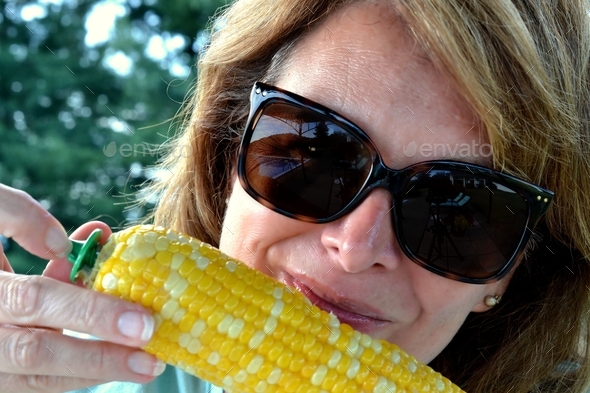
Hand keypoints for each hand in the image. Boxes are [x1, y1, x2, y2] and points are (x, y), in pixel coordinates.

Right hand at [0, 184, 163, 392]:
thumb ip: (18, 217)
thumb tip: (63, 245)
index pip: (35, 302)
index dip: (89, 312)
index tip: (141, 321)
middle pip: (36, 354)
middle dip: (98, 357)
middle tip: (151, 359)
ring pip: (37, 378)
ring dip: (96, 373)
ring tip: (147, 366)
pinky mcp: (1, 371)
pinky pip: (38, 380)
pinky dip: (81, 371)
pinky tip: (122, 359)